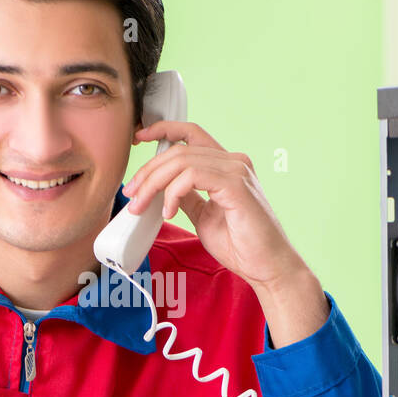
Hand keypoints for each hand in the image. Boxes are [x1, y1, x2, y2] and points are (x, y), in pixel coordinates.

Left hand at [124, 121, 307, 291]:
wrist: (266, 266)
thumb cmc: (241, 245)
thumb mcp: (203, 216)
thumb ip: (187, 196)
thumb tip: (163, 187)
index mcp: (226, 165)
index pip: (192, 134)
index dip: (163, 129)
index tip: (139, 138)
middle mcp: (234, 161)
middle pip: (179, 150)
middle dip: (148, 171)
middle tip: (131, 194)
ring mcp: (237, 171)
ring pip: (182, 161)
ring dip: (154, 183)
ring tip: (142, 206)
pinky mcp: (237, 185)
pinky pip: (192, 176)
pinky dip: (173, 192)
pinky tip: (169, 211)